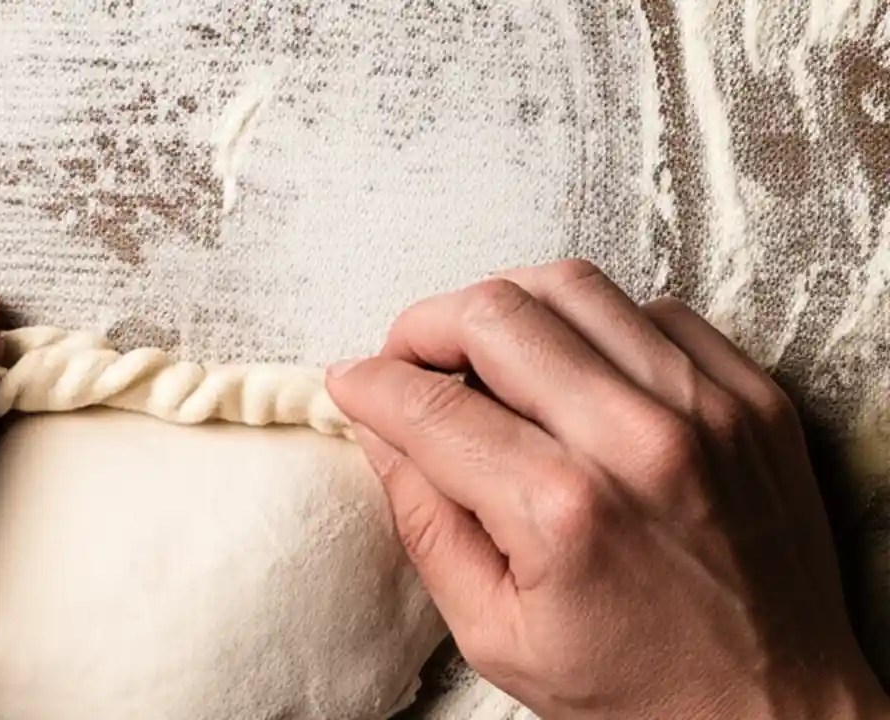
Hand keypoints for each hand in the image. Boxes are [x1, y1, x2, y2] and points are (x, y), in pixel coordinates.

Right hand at [327, 260, 888, 718]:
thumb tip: (378, 429)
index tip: (352, 382)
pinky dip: (592, 323)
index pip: (432, 405)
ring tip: (481, 351)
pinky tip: (573, 370)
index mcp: (563, 511)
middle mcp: (639, 440)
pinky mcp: (752, 396)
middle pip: (496, 314)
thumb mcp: (494, 633)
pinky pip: (652, 308)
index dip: (370, 384)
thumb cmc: (636, 687)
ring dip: (504, 306)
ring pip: (571, 285)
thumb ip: (424, 521)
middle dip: (424, 325)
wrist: (774, 710)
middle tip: (408, 360)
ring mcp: (708, 407)